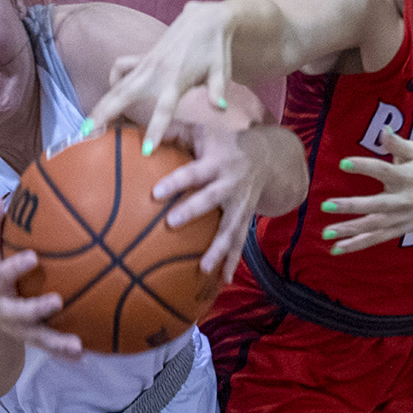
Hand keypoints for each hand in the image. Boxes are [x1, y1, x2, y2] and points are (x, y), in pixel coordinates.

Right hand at [0, 196, 84, 358]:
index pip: (3, 275)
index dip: (17, 267)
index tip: (34, 258)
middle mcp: (4, 310)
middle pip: (19, 312)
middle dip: (36, 308)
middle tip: (58, 301)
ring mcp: (17, 329)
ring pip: (37, 337)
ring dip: (56, 341)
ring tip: (76, 344)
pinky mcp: (29, 342)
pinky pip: (48, 348)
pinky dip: (64, 351)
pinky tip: (84, 353)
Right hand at [84, 1, 233, 152]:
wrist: (207, 18)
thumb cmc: (215, 48)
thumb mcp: (221, 70)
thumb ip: (217, 91)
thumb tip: (220, 109)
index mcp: (176, 79)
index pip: (164, 109)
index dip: (155, 129)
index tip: (145, 150)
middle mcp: (156, 72)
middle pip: (124, 95)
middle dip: (105, 113)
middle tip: (86, 133)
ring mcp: (147, 64)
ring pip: (117, 85)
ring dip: (101, 103)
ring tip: (87, 124)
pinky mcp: (144, 57)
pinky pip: (122, 67)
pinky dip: (114, 78)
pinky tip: (113, 89)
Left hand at [151, 118, 257, 279]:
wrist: (268, 156)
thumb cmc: (223, 142)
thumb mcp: (202, 131)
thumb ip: (173, 132)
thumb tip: (143, 138)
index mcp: (217, 161)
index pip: (193, 171)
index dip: (177, 181)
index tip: (156, 192)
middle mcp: (231, 182)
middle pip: (211, 198)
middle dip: (193, 210)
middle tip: (171, 223)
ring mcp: (241, 203)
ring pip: (230, 227)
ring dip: (219, 248)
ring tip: (204, 268)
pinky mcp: (246, 218)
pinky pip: (240, 242)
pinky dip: (233, 261)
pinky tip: (225, 281)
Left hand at [319, 131, 412, 253]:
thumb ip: (397, 143)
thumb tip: (383, 129)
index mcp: (406, 177)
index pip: (382, 170)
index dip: (363, 166)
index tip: (342, 163)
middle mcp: (403, 200)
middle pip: (375, 204)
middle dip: (350, 206)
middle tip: (325, 205)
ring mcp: (401, 218)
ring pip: (373, 226)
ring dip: (349, 230)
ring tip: (325, 232)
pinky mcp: (400, 230)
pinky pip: (376, 239)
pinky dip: (357, 245)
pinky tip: (337, 248)